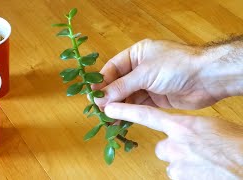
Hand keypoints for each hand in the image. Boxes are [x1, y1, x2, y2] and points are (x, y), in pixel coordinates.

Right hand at [94, 39, 242, 109]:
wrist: (207, 79)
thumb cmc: (176, 67)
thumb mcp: (144, 73)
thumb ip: (121, 86)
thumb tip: (100, 98)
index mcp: (137, 54)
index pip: (113, 68)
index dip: (101, 81)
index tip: (92, 95)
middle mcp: (140, 68)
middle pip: (118, 84)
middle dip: (108, 96)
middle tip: (98, 110)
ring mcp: (147, 84)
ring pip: (127, 96)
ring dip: (117, 106)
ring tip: (106, 119)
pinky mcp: (155, 98)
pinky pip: (137, 105)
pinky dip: (128, 112)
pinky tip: (120, 120)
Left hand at [104, 103, 242, 178]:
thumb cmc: (233, 143)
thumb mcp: (209, 127)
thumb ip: (189, 129)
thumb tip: (180, 134)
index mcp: (182, 126)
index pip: (147, 116)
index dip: (126, 111)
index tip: (109, 108)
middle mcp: (174, 144)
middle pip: (162, 147)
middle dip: (173, 149)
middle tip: (194, 151)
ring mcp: (176, 163)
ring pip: (172, 162)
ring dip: (182, 162)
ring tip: (203, 162)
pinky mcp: (179, 178)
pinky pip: (178, 174)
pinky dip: (187, 173)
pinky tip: (203, 171)